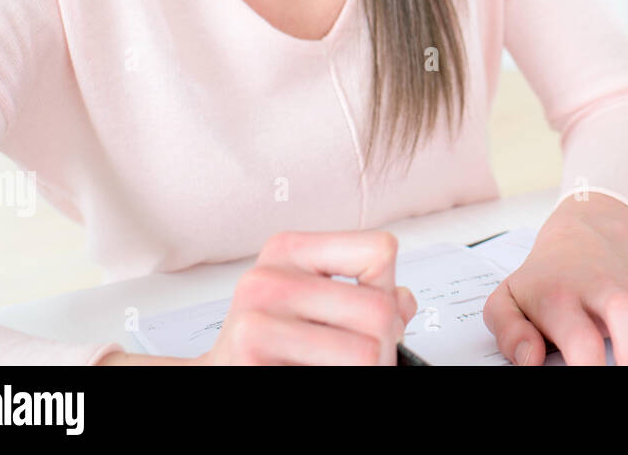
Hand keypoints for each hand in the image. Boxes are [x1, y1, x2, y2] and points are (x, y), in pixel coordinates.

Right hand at [193, 230, 416, 364]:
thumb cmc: (272, 342)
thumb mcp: (317, 302)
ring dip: (369, 366)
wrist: (225, 371)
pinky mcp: (252, 354)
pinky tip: (314, 369)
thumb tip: (402, 301)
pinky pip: (335, 374)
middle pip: (379, 308)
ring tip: (342, 365)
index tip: (362, 313)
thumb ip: (368, 292)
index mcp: (289, 249)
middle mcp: (268, 278)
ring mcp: (256, 319)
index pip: (380, 250)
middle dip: (384, 342)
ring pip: (366, 350)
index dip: (386, 289)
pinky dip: (340, 378)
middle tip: (364, 355)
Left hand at [482, 194, 627, 364]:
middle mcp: (606, 288)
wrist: (575, 237)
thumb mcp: (507, 301)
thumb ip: (507, 332)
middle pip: (627, 310)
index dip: (590, 374)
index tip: (591, 388)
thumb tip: (529, 360)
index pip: (580, 339)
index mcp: (563, 297)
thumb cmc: (543, 282)